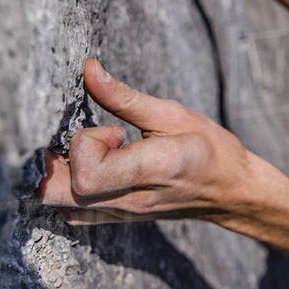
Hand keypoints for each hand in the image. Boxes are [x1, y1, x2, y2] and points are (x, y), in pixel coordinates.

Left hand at [39, 58, 251, 224]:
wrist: (231, 192)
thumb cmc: (210, 149)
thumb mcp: (173, 114)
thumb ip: (124, 97)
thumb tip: (88, 69)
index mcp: (150, 170)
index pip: (88, 174)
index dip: (88, 144)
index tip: (113, 131)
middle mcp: (130, 199)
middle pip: (59, 194)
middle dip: (57, 160)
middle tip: (85, 140)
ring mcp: (121, 214)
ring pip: (58, 203)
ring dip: (58, 173)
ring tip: (87, 151)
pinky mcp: (117, 219)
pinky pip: (71, 212)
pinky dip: (64, 189)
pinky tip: (84, 167)